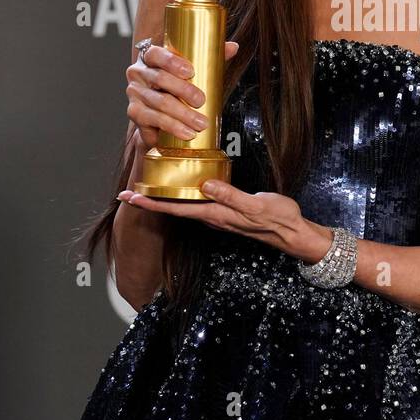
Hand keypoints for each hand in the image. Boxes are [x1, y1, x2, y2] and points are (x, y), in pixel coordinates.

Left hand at [117, 180, 331, 262]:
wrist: (293, 234)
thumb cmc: (278, 219)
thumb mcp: (257, 205)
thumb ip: (231, 196)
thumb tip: (206, 185)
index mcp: (216, 214)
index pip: (176, 208)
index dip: (152, 202)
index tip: (129, 197)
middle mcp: (212, 217)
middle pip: (174, 208)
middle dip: (150, 200)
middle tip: (126, 192)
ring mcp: (218, 216)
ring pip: (184, 206)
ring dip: (164, 199)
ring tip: (147, 188)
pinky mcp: (226, 211)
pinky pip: (197, 203)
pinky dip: (183, 196)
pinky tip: (183, 188)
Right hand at [127, 39, 238, 148]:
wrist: (158, 117)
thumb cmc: (176, 89)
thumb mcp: (193, 72)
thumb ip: (210, 57)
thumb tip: (233, 47)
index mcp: (150, 58)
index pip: (156, 53)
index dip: (172, 61)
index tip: (191, 71)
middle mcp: (138, 74)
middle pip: (160, 79)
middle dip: (184, 90)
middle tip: (201, 101)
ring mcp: (135, 94)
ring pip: (159, 102)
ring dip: (182, 114)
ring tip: (200, 123)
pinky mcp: (135, 114)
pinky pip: (153, 120)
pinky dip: (172, 127)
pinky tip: (186, 133)